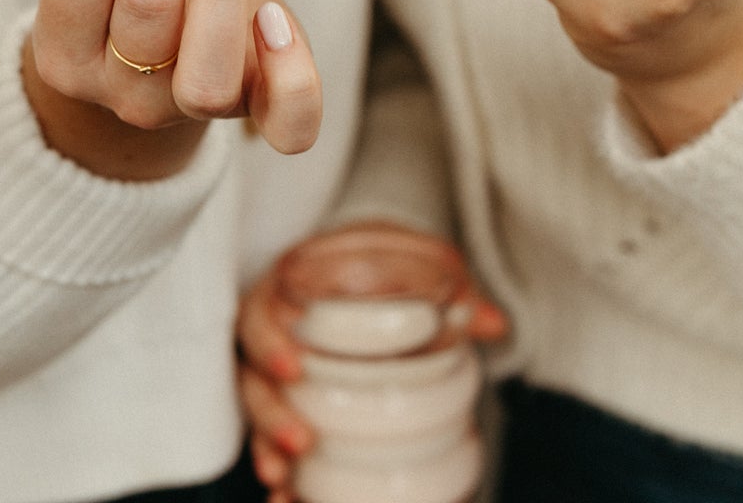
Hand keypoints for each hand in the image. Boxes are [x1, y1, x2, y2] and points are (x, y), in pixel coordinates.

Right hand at [236, 223, 507, 501]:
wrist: (370, 266)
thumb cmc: (384, 264)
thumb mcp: (416, 262)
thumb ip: (452, 288)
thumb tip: (492, 324)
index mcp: (289, 287)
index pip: (260, 311)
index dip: (268, 340)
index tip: (292, 367)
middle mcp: (273, 327)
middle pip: (250, 369)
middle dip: (269, 406)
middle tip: (300, 437)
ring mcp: (273, 364)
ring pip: (254, 404)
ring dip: (268, 440)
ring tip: (287, 472)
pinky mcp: (282, 396)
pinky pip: (264, 429)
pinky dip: (271, 457)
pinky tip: (283, 487)